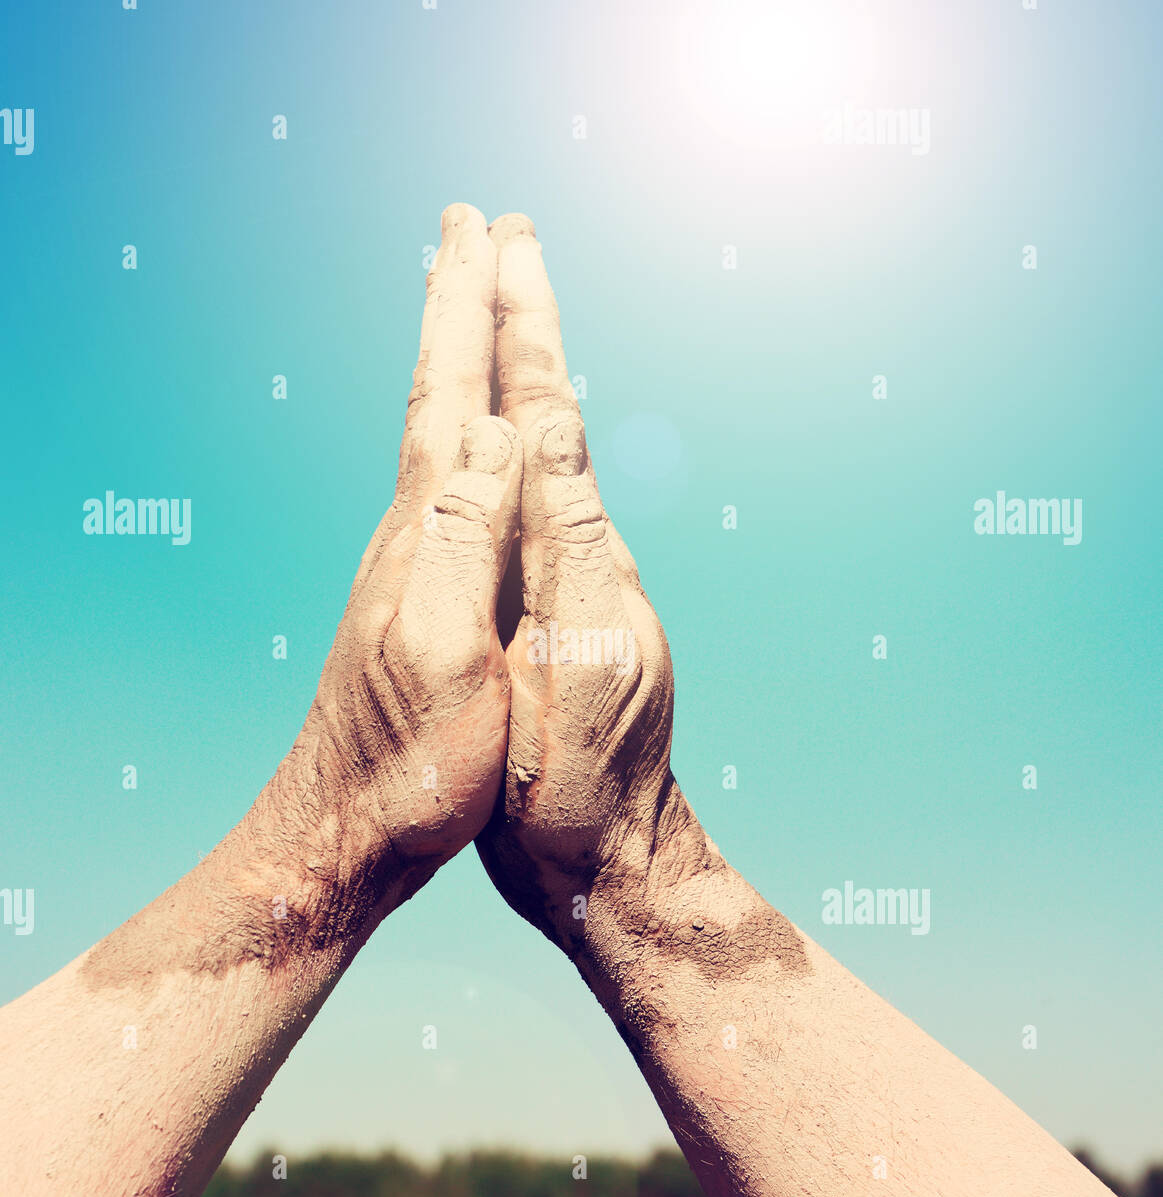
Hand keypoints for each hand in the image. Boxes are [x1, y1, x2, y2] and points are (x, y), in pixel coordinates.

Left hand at [264, 204, 521, 939]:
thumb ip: (463, 540)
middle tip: (471, 230)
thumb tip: (498, 431)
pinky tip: (471, 444)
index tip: (486, 233)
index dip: (469, 312)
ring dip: (458, 361)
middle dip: (458, 306)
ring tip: (468, 309)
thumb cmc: (408, 765)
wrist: (350, 830)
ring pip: (442, 434)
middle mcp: (411, 533)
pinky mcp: (422, 601)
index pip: (452, 397)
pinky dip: (466, 435)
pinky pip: (451, 488)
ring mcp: (413, 565)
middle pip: (439, 394)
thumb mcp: (442, 655)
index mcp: (424, 535)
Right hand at [475, 215, 698, 961]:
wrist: (608, 862)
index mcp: (580, 562)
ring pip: (551, 462)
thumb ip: (562, 558)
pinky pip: (546, 517)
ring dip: (529, 378)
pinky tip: (516, 451)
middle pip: (553, 417)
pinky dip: (526, 457)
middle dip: (530, 322)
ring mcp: (584, 590)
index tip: (505, 244)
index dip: (525, 329)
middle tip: (507, 238)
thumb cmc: (572, 791)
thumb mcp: (573, 673)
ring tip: (508, 316)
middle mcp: (590, 560)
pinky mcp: (573, 624)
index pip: (548, 420)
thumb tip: (543, 447)